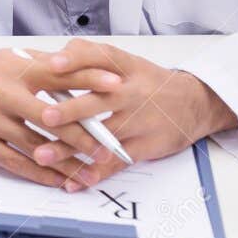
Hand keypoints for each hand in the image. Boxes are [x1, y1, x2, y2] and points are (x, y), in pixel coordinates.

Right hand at [0, 48, 126, 187]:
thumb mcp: (14, 58)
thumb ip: (49, 66)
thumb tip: (90, 71)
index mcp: (16, 69)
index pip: (59, 74)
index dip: (88, 81)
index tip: (116, 88)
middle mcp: (1, 93)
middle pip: (49, 117)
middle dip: (82, 136)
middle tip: (108, 150)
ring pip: (34, 145)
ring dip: (65, 162)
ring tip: (89, 173)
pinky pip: (13, 162)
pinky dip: (39, 173)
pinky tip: (58, 180)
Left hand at [28, 39, 237, 189]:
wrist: (194, 103)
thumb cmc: (147, 81)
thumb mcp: (125, 62)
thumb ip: (89, 57)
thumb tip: (47, 57)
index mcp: (125, 67)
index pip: (100, 58)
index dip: (76, 60)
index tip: (52, 64)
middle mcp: (132, 92)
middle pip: (100, 101)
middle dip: (72, 110)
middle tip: (45, 117)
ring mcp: (138, 121)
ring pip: (103, 136)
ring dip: (72, 148)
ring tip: (43, 155)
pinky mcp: (144, 147)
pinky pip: (115, 162)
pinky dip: (92, 173)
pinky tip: (72, 181)